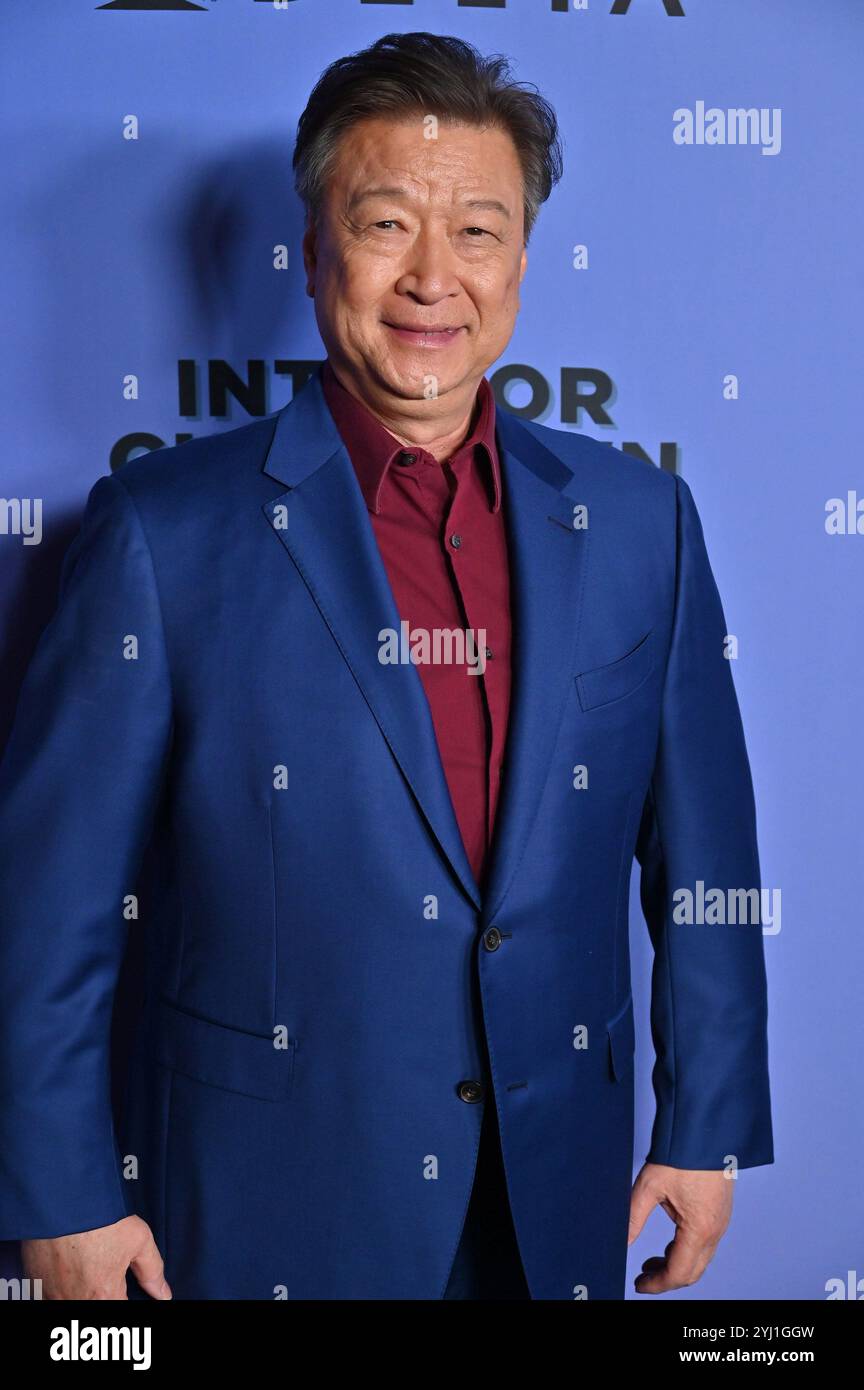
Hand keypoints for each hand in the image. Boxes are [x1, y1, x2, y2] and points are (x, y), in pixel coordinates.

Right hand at [20, 1214, 171, 1300]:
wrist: (60, 1200)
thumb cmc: (99, 1218)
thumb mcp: (138, 1239)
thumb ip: (152, 1271)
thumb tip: (163, 1294)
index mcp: (104, 1297)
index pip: (122, 1309)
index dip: (125, 1298)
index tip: (122, 1285)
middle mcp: (76, 1302)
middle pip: (96, 1305)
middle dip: (103, 1292)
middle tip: (103, 1269)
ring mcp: (53, 1295)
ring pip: (72, 1301)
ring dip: (81, 1290)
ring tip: (86, 1265)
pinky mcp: (36, 1283)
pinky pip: (51, 1294)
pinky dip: (62, 1284)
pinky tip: (69, 1265)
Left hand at [628, 1162, 732, 1292]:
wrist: (704, 1130)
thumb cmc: (680, 1155)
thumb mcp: (649, 1187)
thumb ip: (633, 1217)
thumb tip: (622, 1240)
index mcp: (699, 1229)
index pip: (678, 1272)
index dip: (657, 1284)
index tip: (639, 1284)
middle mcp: (715, 1231)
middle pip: (692, 1272)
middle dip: (666, 1279)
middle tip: (643, 1276)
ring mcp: (721, 1223)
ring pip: (700, 1260)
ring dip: (677, 1266)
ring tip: (652, 1262)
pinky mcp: (720, 1213)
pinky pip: (706, 1244)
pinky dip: (687, 1252)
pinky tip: (670, 1245)